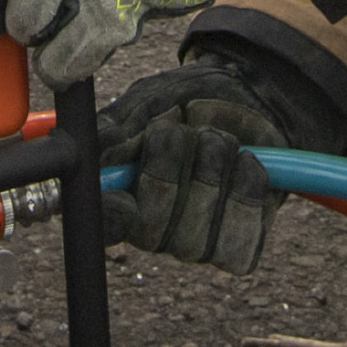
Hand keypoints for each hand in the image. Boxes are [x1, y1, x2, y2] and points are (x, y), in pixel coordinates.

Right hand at [101, 60, 297, 272]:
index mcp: (117, 195)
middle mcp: (150, 229)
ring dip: (209, 178)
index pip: (103, 224)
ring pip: (193, 241)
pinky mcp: (236, 250)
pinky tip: (247, 163)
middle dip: (168, 175)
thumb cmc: (187, 101)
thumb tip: (99, 141)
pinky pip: (238, 245)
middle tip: (181, 131)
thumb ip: (120, 124)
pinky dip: (245, 196)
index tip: (124, 195)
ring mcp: (192, 244)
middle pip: (150, 233)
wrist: (246, 97)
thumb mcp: (148, 102)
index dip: (111, 217)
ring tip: (217, 139)